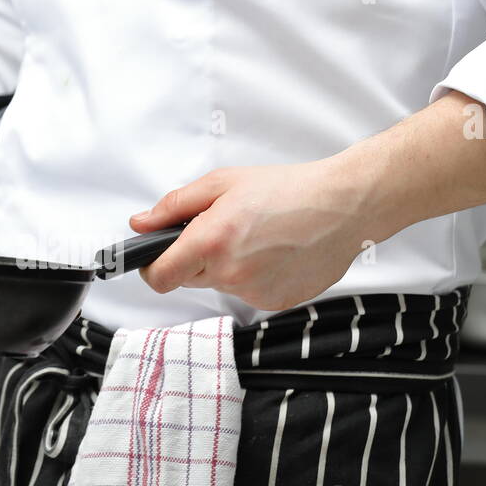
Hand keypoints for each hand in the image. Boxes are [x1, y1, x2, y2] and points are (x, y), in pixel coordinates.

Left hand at [128, 91, 485, 311]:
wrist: (344, 205)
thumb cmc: (289, 189)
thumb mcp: (222, 183)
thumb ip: (174, 206)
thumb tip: (141, 223)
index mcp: (211, 241)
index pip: (158, 278)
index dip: (151, 267)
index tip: (155, 257)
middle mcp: (230, 273)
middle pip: (189, 279)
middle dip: (196, 258)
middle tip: (224, 229)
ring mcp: (254, 292)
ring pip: (221, 285)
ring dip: (228, 266)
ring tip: (258, 236)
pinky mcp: (276, 303)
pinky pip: (249, 293)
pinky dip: (255, 276)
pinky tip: (275, 252)